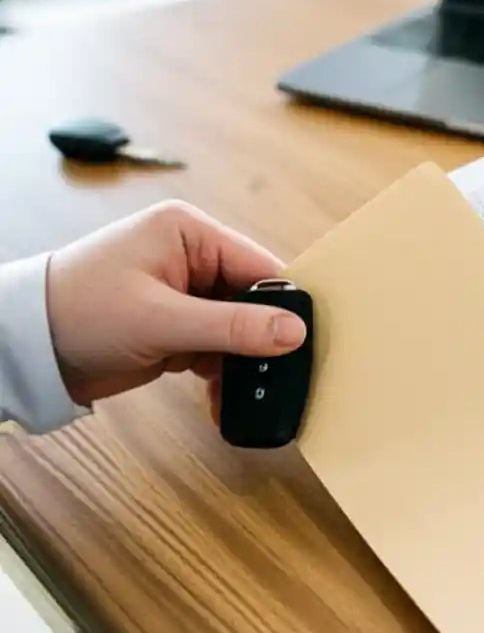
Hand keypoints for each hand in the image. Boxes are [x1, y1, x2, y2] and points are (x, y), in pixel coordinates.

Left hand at [47, 201, 306, 403]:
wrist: (24, 349)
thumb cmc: (78, 312)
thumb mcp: (162, 320)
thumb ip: (232, 327)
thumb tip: (294, 331)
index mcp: (188, 232)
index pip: (257, 264)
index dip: (283, 304)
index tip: (305, 341)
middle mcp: (190, 257)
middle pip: (251, 299)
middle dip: (260, 340)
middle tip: (275, 376)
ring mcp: (184, 293)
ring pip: (237, 329)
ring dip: (240, 363)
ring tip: (240, 394)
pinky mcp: (176, 325)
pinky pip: (216, 348)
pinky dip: (220, 374)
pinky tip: (219, 400)